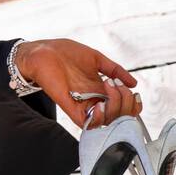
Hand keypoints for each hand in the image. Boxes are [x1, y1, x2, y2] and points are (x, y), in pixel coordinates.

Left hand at [15, 38, 141, 128]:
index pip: (123, 107)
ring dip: (114, 108)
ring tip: (109, 89)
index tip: (133, 92)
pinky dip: (98, 118)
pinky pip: (86, 123)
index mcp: (100, 89)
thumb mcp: (96, 59)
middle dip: (125, 103)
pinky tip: (100, 104)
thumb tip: (133, 83)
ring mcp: (82, 104)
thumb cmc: (65, 53)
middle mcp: (93, 99)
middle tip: (117, 86)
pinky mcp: (69, 106)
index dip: (132, 105)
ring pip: (106, 121)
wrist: (42, 51)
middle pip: (118, 116)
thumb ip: (115, 70)